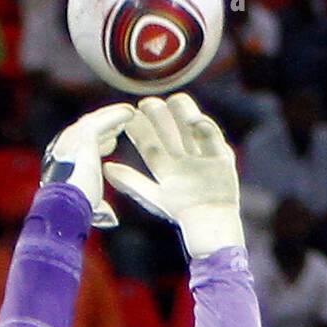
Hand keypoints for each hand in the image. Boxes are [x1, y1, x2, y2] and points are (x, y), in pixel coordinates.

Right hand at [41, 101, 133, 227]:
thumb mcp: (88, 208)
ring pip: (94, 123)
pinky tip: (130, 113)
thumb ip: (99, 208)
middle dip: (104, 127)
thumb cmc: (75, 213)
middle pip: (86, 132)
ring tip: (129, 115)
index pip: (79, 150)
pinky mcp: (84, 135)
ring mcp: (72, 139)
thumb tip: (112, 219)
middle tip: (120, 126)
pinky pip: (102, 121)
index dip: (96, 145)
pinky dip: (116, 115)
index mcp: (61, 164)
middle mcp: (63, 148)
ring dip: (112, 117)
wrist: (68, 206)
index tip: (112, 143)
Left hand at [104, 94, 243, 256]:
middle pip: (166, 126)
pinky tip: (194, 121)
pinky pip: (211, 135)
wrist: (209, 222)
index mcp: (163, 165)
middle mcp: (181, 156)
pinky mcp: (221, 154)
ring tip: (172, 104)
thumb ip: (130, 181)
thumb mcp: (151, 195)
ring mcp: (200, 153)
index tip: (130, 115)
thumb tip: (106, 167)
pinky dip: (203, 126)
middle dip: (157, 113)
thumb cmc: (181, 211)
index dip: (138, 126)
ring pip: (188, 123)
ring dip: (180, 110)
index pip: (147, 139)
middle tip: (148, 105)